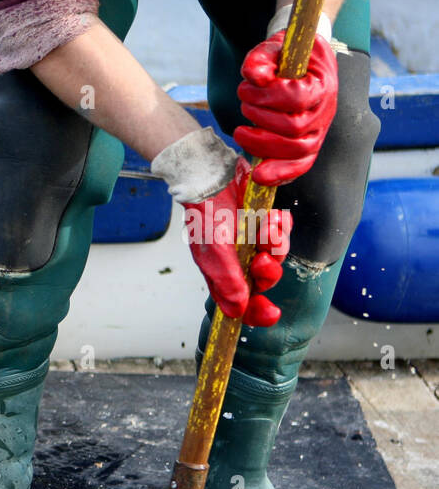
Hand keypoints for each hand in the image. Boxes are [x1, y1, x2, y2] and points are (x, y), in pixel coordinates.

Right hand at [182, 159, 291, 326]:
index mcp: (221, 273)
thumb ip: (226, 279)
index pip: (240, 304)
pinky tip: (272, 217)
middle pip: (264, 282)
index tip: (271, 313)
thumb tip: (238, 309)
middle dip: (267, 272)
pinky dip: (281, 227)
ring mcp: (252, 242)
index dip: (256, 313)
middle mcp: (238, 261)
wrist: (211, 175)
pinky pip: (283, 232)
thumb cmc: (204, 212)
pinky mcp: (265, 223)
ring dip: (276, 244)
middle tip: (262, 259)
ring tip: (267, 228)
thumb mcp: (213, 250)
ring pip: (277, 256)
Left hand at [234, 31, 337, 186]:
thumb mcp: (273, 47)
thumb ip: (261, 58)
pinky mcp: (309, 144)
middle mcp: (326, 108)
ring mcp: (320, 129)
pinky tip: (259, 176)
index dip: (268, 96)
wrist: (300, 64)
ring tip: (241, 131)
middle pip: (295, 127)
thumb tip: (256, 77)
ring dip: (261, 144)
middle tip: (245, 104)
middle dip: (260, 118)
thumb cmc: (286, 56)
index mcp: (323, 81)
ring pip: (297, 150)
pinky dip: (281, 174)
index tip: (248, 87)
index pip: (298, 97)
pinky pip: (301, 166)